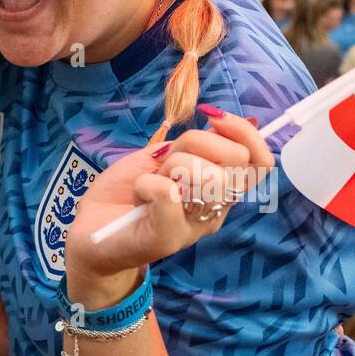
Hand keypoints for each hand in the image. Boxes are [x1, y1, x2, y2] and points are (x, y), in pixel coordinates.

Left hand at [64, 110, 273, 308]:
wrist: (94, 230)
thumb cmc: (130, 190)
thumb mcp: (165, 155)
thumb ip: (198, 144)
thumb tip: (237, 119)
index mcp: (221, 189)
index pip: (260, 161)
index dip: (244, 133)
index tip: (214, 117)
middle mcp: (216, 210)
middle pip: (235, 159)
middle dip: (197, 142)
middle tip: (168, 159)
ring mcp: (195, 226)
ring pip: (205, 173)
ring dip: (171, 164)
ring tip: (151, 180)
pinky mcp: (168, 238)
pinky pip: (169, 192)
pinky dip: (147, 182)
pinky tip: (138, 194)